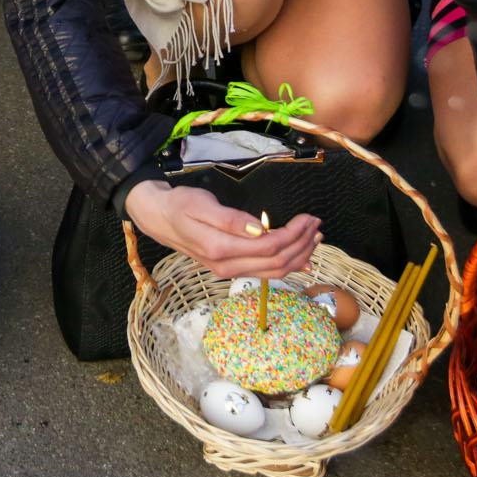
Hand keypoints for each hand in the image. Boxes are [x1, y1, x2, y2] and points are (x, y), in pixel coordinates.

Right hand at [125, 181, 320, 279]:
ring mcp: (230, 271)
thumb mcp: (201, 204)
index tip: (308, 218)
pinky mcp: (232, 269)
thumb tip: (258, 229)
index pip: (269, 246)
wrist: (160, 219)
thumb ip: (230, 219)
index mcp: (220, 249)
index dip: (294, 234)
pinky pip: (266, 272)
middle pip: (277, 262)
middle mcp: (227, 266)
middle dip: (302, 244)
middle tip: (316, 224)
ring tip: (315, 236)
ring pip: (275, 271)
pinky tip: (303, 259)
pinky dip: (288, 265)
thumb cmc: (180, 206)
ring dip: (299, 255)